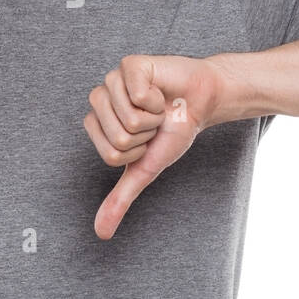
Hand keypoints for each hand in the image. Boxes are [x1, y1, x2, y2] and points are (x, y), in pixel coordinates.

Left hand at [83, 55, 222, 239]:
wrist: (201, 102)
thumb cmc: (171, 131)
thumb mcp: (145, 169)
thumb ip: (121, 198)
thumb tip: (100, 233)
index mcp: (96, 123)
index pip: (110, 155)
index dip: (136, 152)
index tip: (146, 139)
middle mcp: (100, 100)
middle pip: (118, 138)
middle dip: (145, 136)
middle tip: (153, 122)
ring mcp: (112, 80)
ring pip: (129, 119)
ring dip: (152, 118)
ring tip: (157, 107)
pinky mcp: (129, 65)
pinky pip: (138, 96)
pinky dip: (158, 100)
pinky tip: (160, 92)